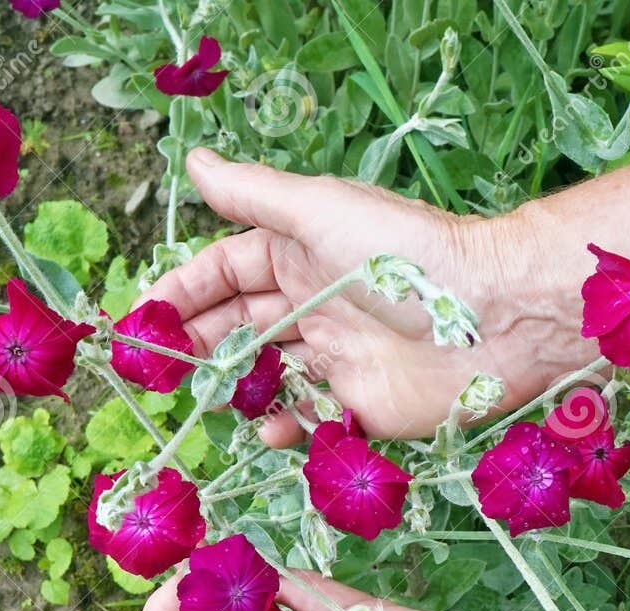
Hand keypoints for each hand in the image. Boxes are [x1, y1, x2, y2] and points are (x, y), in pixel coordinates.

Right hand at [140, 149, 590, 442]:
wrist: (490, 316)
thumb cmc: (404, 253)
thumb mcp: (320, 210)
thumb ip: (254, 195)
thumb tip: (194, 163)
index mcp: (300, 253)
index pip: (225, 271)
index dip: (181, 291)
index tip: (140, 320)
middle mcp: (315, 305)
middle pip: (239, 326)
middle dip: (196, 345)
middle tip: (156, 370)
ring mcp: (337, 357)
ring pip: (267, 375)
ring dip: (233, 387)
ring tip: (204, 400)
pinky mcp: (362, 407)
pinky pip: (309, 420)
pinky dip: (282, 427)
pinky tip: (264, 428)